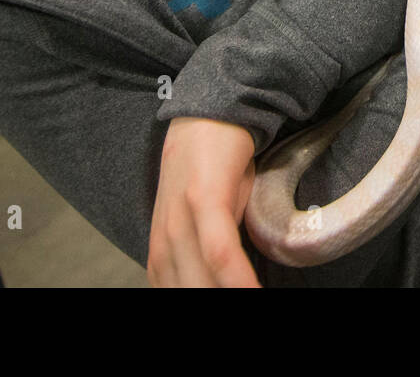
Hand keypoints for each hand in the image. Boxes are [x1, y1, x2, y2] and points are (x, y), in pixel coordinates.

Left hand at [147, 117, 260, 287]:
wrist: (212, 112)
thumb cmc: (216, 170)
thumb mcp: (210, 220)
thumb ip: (212, 253)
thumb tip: (229, 280)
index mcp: (162, 253)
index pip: (178, 296)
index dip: (203, 306)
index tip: (237, 302)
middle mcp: (164, 242)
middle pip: (188, 293)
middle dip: (218, 304)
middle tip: (251, 302)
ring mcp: (180, 220)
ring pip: (201, 282)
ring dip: (232, 297)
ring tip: (257, 303)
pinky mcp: (202, 199)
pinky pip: (218, 251)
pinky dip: (235, 278)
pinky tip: (251, 293)